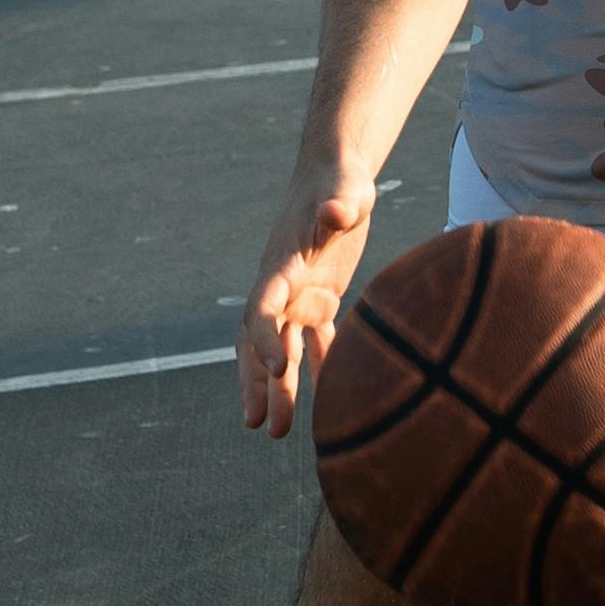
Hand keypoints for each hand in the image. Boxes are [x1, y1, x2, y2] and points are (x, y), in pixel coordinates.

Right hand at [238, 164, 377, 439]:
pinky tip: (327, 402)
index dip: (265, 338)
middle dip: (257, 383)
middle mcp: (283, 284)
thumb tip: (335, 211)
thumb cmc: (342, 178)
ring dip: (281, 389)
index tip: (275, 370)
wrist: (336, 172)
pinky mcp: (319, 297)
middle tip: (258, 424)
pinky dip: (318, 368)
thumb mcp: (347, 187)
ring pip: (283, 349)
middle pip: (261, 341)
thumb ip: (340, 203)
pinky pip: (315, 341)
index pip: (264, 306)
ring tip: (277, 432)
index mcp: (283, 263)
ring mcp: (299, 293)